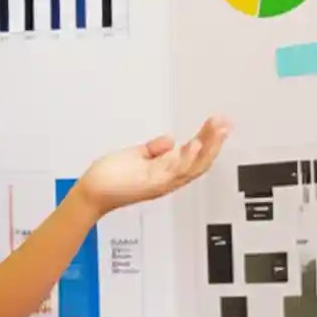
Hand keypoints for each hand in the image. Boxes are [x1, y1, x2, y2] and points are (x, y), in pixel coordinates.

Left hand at [77, 116, 230, 216]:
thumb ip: (154, 150)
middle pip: (200, 161)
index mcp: (168, 172)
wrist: (92, 192)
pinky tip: (195, 145)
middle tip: (224, 124)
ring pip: (193, 165)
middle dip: (215, 141)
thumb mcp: (137, 157)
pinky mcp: (151, 182)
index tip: (219, 124)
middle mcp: (169, 178)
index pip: (196, 155)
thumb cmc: (110, 179)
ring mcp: (161, 181)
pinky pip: (175, 171)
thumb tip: (169, 140)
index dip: (210, 140)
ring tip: (216, 129)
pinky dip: (187, 158)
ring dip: (207, 146)